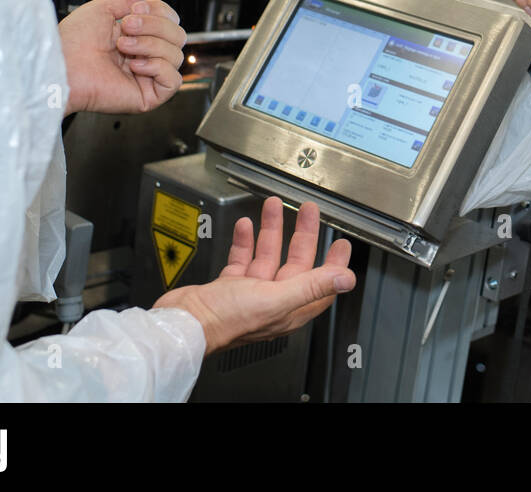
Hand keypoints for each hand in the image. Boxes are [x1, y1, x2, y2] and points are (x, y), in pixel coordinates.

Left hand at [59, 0, 185, 115]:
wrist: (62, 66)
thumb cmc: (72, 43)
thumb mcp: (102, 10)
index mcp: (137, 38)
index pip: (170, 21)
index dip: (160, 12)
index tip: (135, 9)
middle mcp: (145, 56)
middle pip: (178, 36)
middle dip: (154, 26)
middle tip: (127, 27)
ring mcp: (148, 77)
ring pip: (176, 55)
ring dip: (149, 45)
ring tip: (123, 47)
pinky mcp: (149, 96)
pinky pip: (174, 79)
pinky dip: (157, 67)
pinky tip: (134, 66)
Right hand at [154, 199, 353, 355]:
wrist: (184, 324)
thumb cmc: (225, 320)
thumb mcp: (275, 299)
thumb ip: (312, 286)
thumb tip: (346, 280)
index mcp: (289, 309)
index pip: (321, 285)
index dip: (333, 264)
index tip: (341, 245)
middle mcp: (272, 302)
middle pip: (295, 264)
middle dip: (303, 235)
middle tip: (309, 211)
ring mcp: (249, 293)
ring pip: (268, 256)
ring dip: (272, 230)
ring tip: (274, 207)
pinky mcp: (228, 286)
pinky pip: (242, 258)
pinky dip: (245, 241)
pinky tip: (245, 226)